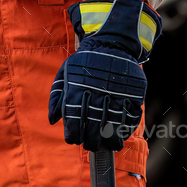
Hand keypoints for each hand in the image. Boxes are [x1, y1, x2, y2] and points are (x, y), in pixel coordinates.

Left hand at [48, 0, 160, 151]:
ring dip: (111, 140)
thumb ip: (57, 96)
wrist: (112, 41)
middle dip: (91, 142)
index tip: (74, 140)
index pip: (74, 122)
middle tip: (91, 145)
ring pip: (114, 126)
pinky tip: (121, 133)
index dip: (74, 136)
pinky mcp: (133, 93)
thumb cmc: (85, 60)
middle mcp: (97, 93)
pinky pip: (131, 117)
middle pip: (94, 128)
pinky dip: (127, 128)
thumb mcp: (66, 72)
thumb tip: (53, 120)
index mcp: (77, 89)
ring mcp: (117, 93)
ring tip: (108, 145)